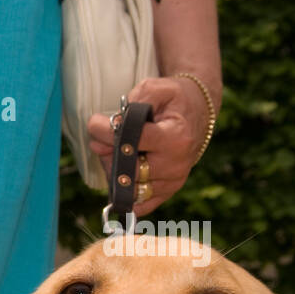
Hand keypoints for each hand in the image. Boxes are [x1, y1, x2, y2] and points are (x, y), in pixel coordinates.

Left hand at [86, 76, 213, 217]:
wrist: (198, 113)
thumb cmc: (174, 100)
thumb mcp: (155, 89)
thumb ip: (129, 106)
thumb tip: (101, 136)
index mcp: (176, 137)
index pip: (132, 141)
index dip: (106, 132)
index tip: (95, 122)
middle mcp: (175, 165)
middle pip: (126, 170)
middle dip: (109, 153)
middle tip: (108, 138)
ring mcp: (171, 182)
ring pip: (126, 188)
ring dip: (113, 170)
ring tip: (120, 150)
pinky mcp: (166, 193)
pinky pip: (137, 204)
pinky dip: (123, 190)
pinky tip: (122, 171)